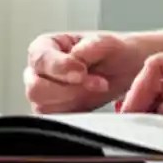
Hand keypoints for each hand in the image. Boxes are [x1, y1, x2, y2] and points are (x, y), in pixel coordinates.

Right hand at [24, 32, 144, 112]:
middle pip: (36, 88)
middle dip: (69, 89)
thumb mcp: (108, 42)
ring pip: (44, 107)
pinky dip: (77, 111)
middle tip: (97, 82)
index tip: (82, 72)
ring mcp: (44, 94)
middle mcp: (38, 71)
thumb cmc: (112, 51)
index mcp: (44, 46)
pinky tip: (91, 99)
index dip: (60, 68)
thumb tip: (76, 56)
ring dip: (76, 100)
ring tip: (98, 86)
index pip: (40, 60)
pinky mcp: (53, 111)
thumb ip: (91, 46)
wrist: (126, 69)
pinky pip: (56, 119)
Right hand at [119, 52, 162, 128]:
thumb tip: (149, 113)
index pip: (155, 66)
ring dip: (146, 107)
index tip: (132, 106)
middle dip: (139, 98)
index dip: (140, 86)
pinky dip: (156, 114)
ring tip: (135, 123)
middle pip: (151, 80)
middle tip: (128, 119)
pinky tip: (148, 124)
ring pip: (157, 94)